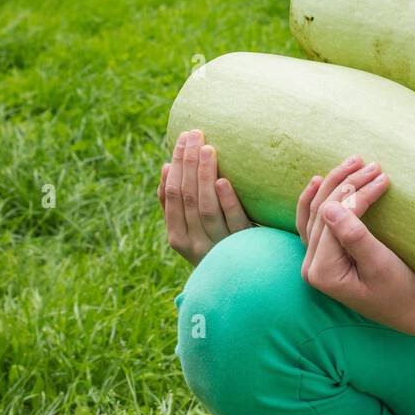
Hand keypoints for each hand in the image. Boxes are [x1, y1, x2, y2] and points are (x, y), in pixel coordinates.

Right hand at [158, 129, 253, 266]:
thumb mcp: (193, 230)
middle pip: (187, 198)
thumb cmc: (219, 244)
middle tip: (194, 134)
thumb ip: (178, 206)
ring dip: (204, 176)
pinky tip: (224, 180)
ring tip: (208, 148)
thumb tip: (166, 167)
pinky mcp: (243, 246)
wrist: (248, 280)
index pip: (171, 196)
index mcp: (178, 238)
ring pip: (206, 208)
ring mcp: (219, 246)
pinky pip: (234, 222)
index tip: (182, 139)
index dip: (175, 166)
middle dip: (187, 163)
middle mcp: (195, 244)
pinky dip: (227, 200)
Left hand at [295, 155, 414, 334]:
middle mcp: (311, 267)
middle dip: (347, 183)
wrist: (410, 310)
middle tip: (373, 164)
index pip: (335, 218)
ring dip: (333, 184)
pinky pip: (311, 223)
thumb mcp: (380, 265)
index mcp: (322, 272)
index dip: (358, 193)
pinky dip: (314, 200)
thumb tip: (329, 207)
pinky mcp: (324, 256)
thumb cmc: (400, 290)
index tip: (384, 176)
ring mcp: (315, 261)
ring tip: (354, 162)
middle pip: (322, 212)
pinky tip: (316, 181)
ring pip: (316, 212)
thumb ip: (353, 236)